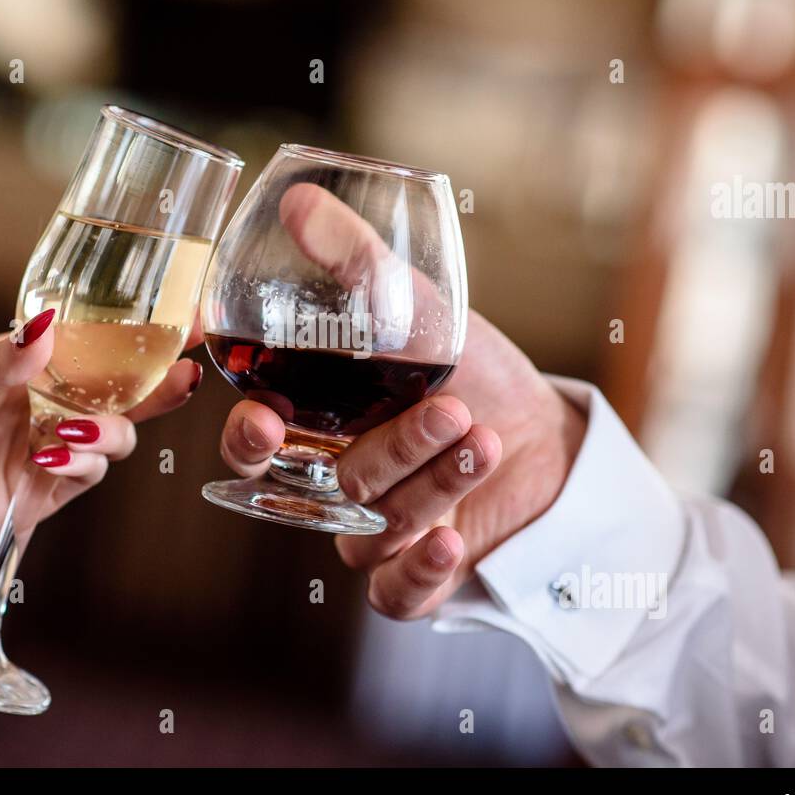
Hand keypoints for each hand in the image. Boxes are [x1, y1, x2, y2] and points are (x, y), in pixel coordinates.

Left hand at [0, 310, 201, 583]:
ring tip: (73, 428)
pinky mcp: (41, 495)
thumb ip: (0, 360)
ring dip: (110, 429)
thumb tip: (45, 326)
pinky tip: (56, 453)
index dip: (139, 338)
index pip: (94, 348)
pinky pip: (86, 476)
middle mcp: (44, 407)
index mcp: (24, 369)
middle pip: (121, 395)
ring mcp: (47, 451)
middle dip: (158, 386)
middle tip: (183, 375)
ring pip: (113, 437)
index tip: (181, 322)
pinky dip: (84, 462)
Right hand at [219, 185, 586, 618]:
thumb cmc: (470, 368)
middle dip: (385, 450)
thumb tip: (297, 200)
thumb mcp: (419, 309)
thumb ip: (355, 263)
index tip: (265, 418)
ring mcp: (370, 533)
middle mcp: (333, 484)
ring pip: (372, 528)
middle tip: (442, 411)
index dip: (249, 440)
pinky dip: (419, 570)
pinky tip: (452, 540)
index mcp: (315, 425)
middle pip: (325, 485)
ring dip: (436, 480)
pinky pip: (392, 594)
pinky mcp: (413, 575)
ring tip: (487, 435)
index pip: (254, 446)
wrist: (546, 435)